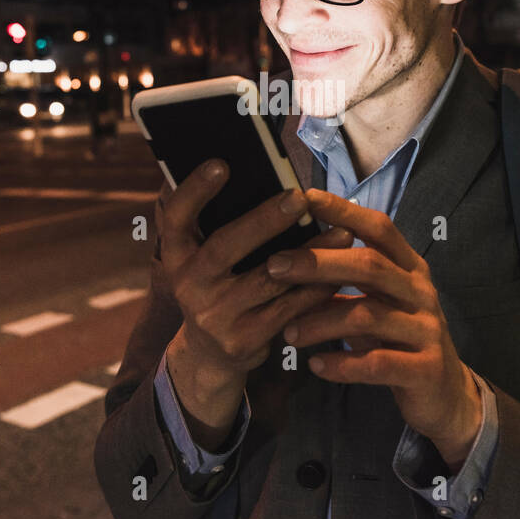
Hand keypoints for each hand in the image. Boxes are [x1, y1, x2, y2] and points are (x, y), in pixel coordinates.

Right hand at [156, 161, 354, 445]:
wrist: (209, 356)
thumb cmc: (218, 288)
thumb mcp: (204, 261)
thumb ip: (221, 226)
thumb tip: (263, 175)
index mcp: (177, 256)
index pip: (176, 217)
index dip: (194, 190)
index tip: (222, 163)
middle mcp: (188, 285)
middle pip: (224, 246)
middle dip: (264, 220)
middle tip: (299, 197)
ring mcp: (214, 315)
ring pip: (268, 279)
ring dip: (309, 255)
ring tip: (343, 233)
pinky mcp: (242, 340)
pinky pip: (287, 309)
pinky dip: (316, 289)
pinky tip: (340, 271)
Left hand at [269, 190, 482, 469]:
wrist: (446, 393)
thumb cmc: (399, 339)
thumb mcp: (377, 303)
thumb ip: (347, 280)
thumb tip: (292, 253)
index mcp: (409, 268)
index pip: (379, 228)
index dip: (343, 210)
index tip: (303, 197)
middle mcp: (421, 292)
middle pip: (370, 266)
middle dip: (318, 263)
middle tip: (274, 267)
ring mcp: (426, 330)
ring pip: (368, 315)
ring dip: (321, 322)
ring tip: (288, 333)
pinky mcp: (425, 369)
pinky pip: (377, 363)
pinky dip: (343, 365)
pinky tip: (316, 366)